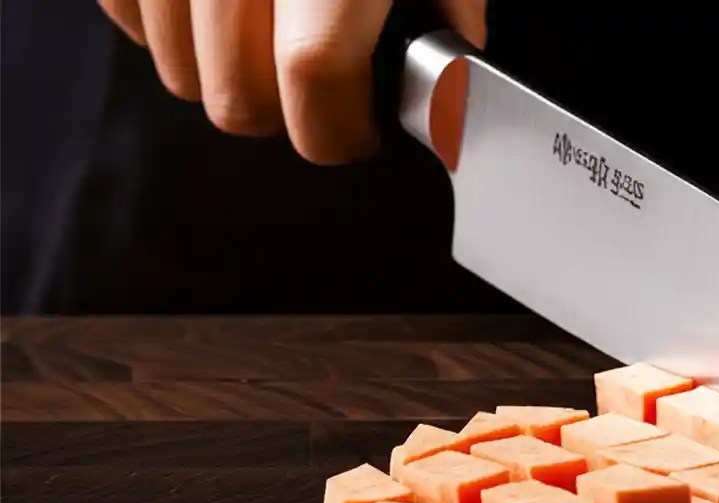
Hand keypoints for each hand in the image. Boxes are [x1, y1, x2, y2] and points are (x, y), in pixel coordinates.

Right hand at [98, 0, 487, 164]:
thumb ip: (446, 3)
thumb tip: (443, 83)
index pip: (315, 74)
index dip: (336, 129)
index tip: (354, 132)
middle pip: (235, 97)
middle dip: (285, 114)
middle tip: (317, 88)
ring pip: (177, 71)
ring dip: (228, 73)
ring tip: (267, 32)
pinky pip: (130, 21)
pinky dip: (173, 29)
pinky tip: (218, 3)